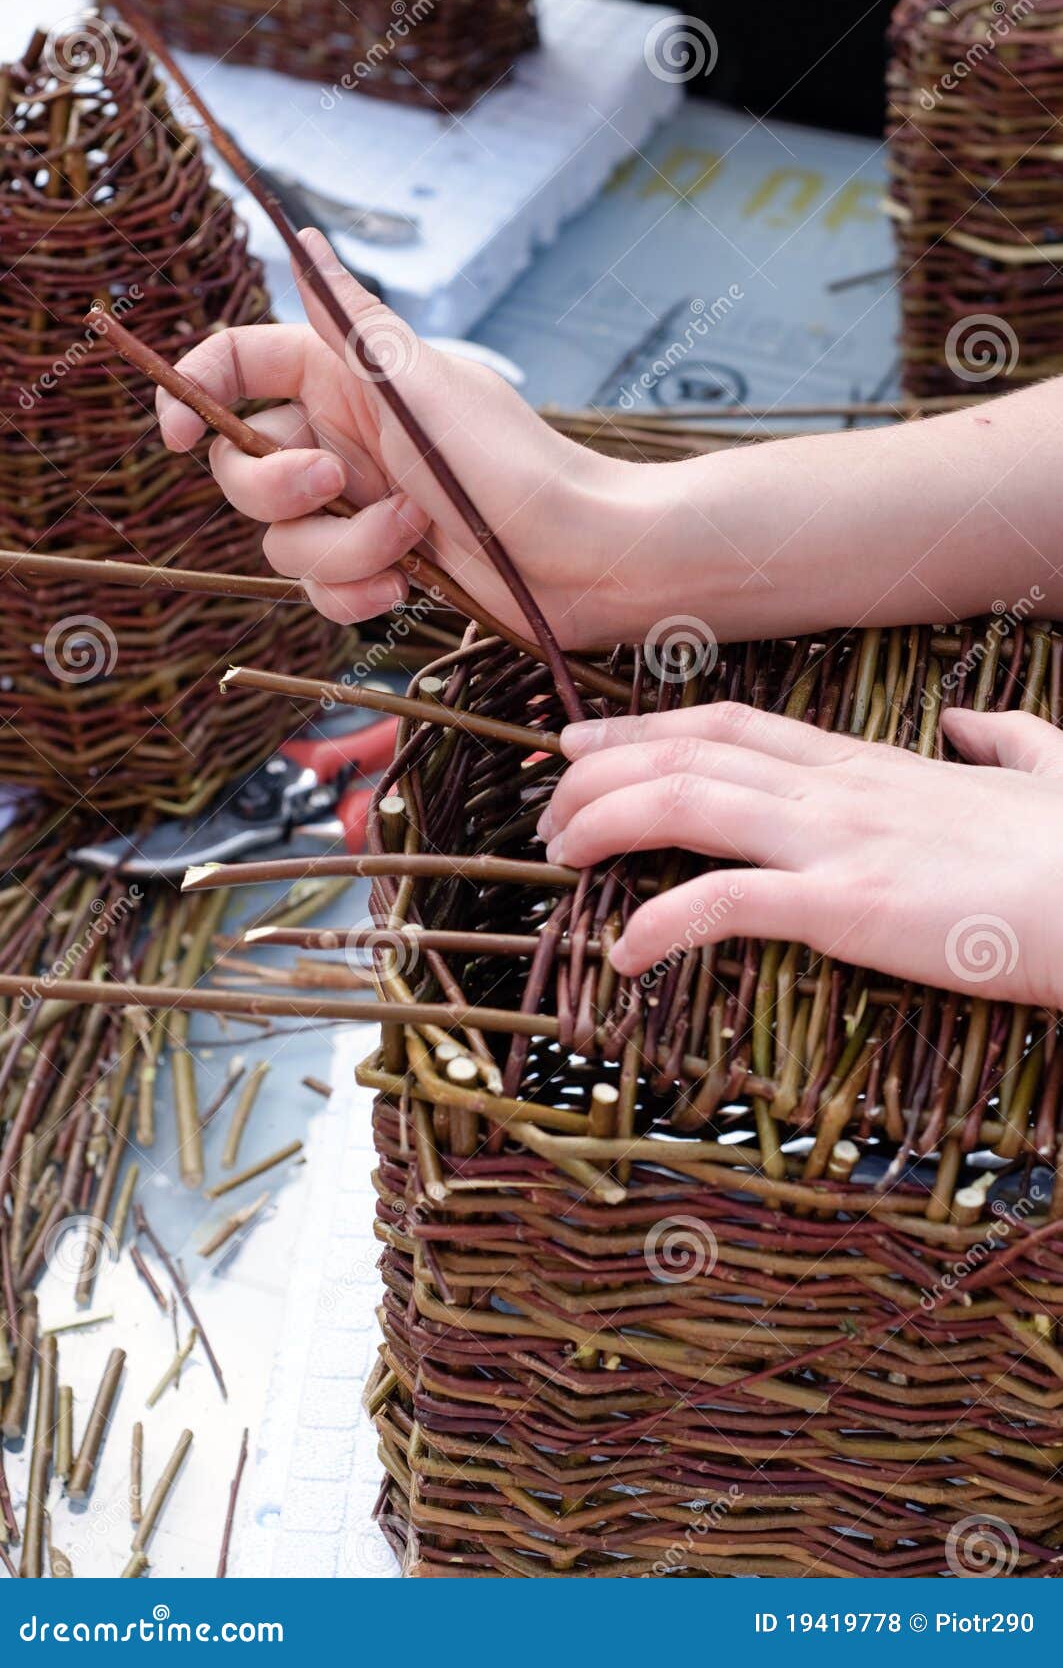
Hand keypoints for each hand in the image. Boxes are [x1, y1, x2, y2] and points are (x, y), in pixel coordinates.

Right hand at [155, 231, 658, 643]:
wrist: (580, 556)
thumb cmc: (510, 461)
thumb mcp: (421, 380)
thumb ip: (351, 320)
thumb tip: (301, 234)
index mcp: (343, 377)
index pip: (238, 367)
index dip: (194, 394)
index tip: (180, 435)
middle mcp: (342, 438)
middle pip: (242, 469)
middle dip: (277, 489)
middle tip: (337, 484)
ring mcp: (358, 507)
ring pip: (283, 542)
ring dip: (339, 549)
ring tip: (411, 538)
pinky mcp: (378, 567)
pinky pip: (321, 591)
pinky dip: (352, 595)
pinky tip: (402, 586)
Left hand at [539, 702, 1062, 1007]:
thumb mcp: (1049, 774)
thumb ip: (1005, 743)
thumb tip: (972, 725)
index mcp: (873, 765)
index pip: (734, 725)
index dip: (649, 729)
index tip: (588, 742)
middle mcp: (841, 788)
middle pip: (690, 753)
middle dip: (602, 772)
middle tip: (548, 805)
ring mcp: (842, 840)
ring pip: (688, 802)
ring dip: (606, 823)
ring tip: (557, 858)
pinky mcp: (853, 904)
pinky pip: (727, 903)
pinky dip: (659, 923)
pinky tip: (624, 953)